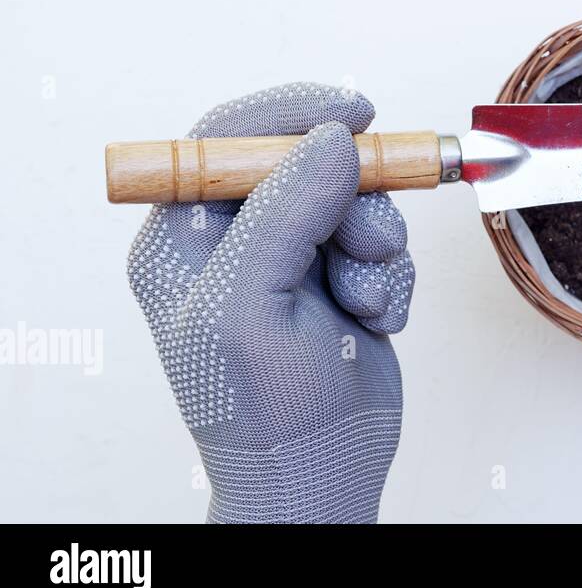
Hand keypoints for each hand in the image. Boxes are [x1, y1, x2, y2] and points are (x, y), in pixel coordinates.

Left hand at [126, 83, 415, 522]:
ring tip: (365, 298)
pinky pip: (384, 242)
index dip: (288, 114)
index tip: (352, 113)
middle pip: (306, 162)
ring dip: (376, 246)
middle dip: (352, 199)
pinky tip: (376, 319)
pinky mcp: (341, 278)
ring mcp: (292, 258)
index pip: (225, 140)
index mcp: (184, 239)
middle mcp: (236, 240)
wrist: (323, 474)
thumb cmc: (263, 413)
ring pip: (356, 199)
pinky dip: (391, 277)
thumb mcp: (251, 307)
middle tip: (369, 242)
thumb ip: (284, 212)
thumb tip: (332, 139)